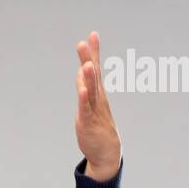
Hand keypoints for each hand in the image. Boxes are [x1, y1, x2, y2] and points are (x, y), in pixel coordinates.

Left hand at [74, 31, 121, 180]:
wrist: (107, 153)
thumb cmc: (98, 128)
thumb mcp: (90, 104)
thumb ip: (85, 87)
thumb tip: (81, 71)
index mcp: (97, 94)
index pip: (96, 69)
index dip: (94, 52)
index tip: (93, 34)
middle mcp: (97, 99)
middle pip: (93, 76)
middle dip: (90, 59)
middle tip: (86, 41)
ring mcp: (93, 111)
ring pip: (91, 91)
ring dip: (89, 77)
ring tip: (87, 63)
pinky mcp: (88, 123)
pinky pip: (86, 110)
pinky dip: (84, 100)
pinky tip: (82, 90)